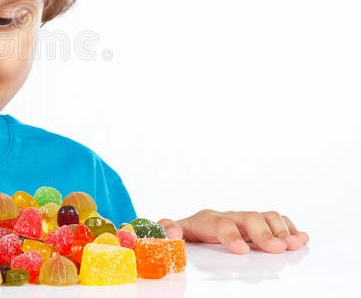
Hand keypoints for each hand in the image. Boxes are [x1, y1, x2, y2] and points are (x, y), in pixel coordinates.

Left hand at [157, 209, 308, 253]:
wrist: (193, 229)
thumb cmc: (185, 233)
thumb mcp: (172, 233)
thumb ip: (167, 230)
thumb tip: (171, 233)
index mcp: (207, 220)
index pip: (220, 224)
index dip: (231, 235)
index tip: (241, 250)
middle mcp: (229, 217)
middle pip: (248, 218)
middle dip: (263, 233)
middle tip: (276, 248)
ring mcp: (245, 221)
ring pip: (264, 217)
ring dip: (280, 229)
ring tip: (292, 244)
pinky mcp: (257, 226)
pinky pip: (275, 221)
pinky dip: (289, 228)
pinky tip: (300, 238)